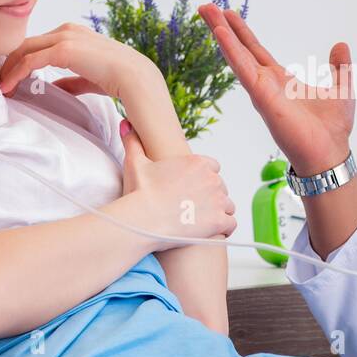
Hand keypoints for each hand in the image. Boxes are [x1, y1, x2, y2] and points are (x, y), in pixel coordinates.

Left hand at [0, 23, 160, 97]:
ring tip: (2, 85)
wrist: (134, 77)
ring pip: (24, 49)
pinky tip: (9, 86)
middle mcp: (66, 31)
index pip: (39, 43)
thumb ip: (72, 80)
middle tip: (1, 80)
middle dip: (10, 62)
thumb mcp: (89, 77)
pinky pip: (30, 60)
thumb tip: (58, 87)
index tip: (12, 76)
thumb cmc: (118, 78)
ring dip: (9, 68)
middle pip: (26, 43)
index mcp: (74, 34)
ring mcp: (64, 38)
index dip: (22, 59)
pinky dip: (15, 73)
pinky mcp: (62, 49)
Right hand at [117, 119, 235, 250]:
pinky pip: (231, 224)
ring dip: (218, 213)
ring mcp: (218, 200)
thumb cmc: (140, 193)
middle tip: (195, 208)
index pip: (213, 167)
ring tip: (203, 221)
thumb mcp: (135, 163)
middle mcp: (212, 179)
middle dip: (211, 197)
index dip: (204, 178)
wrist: (143, 220)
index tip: (194, 189)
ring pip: (227, 206)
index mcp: (198, 163)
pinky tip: (212, 233)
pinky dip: (224, 230)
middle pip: (220, 187)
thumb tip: (126, 124)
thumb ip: (133, 141)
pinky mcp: (219, 221)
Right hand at [197, 3, 353, 175]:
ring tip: (206, 11)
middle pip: (239, 50)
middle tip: (205, 6)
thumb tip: (341, 45)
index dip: (241, 32)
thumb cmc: (333, 129)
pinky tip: (220, 33)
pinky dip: (231, 50)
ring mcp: (261, 90)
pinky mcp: (262, 97)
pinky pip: (243, 70)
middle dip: (222, 27)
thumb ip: (340, 66)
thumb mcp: (342, 87)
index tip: (228, 13)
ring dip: (221, 33)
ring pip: (236, 56)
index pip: (255, 51)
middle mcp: (266, 84)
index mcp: (281, 81)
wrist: (331, 153)